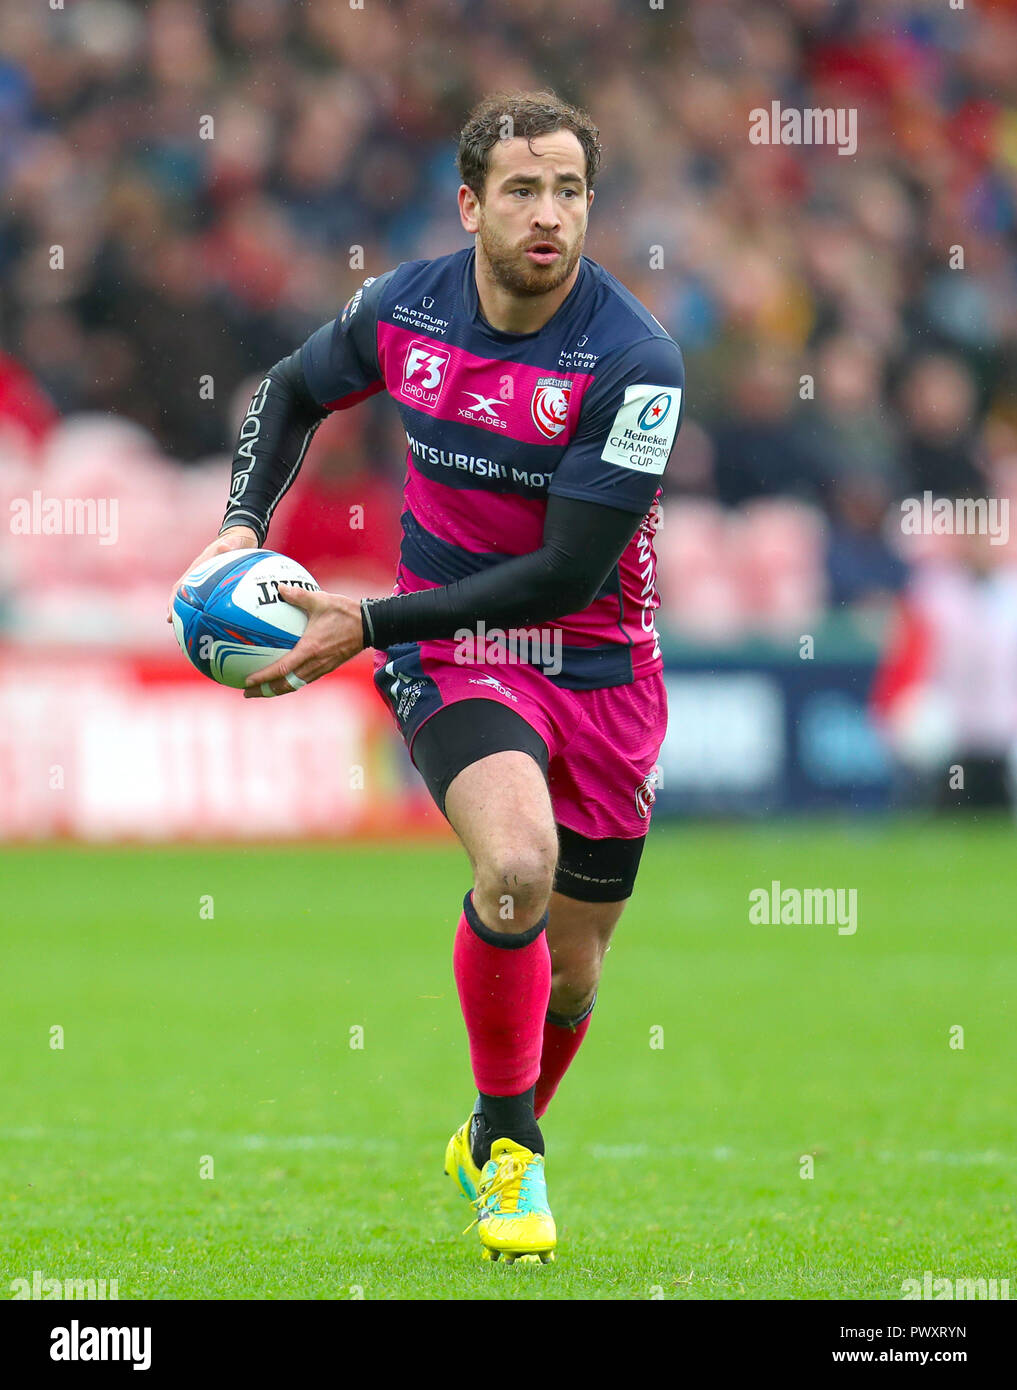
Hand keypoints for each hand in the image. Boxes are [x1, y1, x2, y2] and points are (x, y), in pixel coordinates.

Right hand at [167, 525, 258, 623]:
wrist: (241, 537)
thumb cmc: (237, 540)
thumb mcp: (235, 540)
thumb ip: (230, 544)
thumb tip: (224, 547)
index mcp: (199, 567)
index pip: (181, 586)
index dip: (174, 600)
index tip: (170, 614)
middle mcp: (198, 575)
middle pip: (182, 596)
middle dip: (176, 611)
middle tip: (174, 628)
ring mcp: (205, 580)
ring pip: (193, 599)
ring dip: (188, 613)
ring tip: (187, 632)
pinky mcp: (213, 584)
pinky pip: (207, 600)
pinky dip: (205, 611)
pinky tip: (212, 625)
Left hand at [243, 588, 364, 696]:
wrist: (370, 626)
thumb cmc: (346, 612)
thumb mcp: (321, 600)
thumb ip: (298, 595)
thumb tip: (278, 587)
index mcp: (310, 649)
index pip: (282, 669)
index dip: (264, 677)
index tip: (248, 681)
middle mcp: (315, 663)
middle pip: (286, 685)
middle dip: (265, 691)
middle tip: (247, 693)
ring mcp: (322, 667)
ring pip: (295, 685)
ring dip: (277, 690)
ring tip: (261, 691)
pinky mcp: (328, 667)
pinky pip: (305, 680)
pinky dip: (290, 683)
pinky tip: (283, 679)